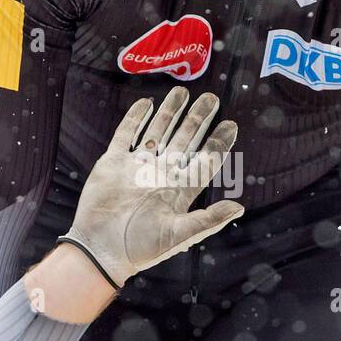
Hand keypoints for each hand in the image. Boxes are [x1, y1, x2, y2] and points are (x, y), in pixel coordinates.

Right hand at [57, 86, 244, 287]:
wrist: (100, 248)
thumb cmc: (141, 247)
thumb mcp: (179, 235)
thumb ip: (209, 219)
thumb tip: (240, 208)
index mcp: (179, 190)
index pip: (204, 160)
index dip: (218, 142)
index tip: (231, 124)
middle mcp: (161, 174)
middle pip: (184, 140)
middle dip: (198, 119)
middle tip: (211, 98)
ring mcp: (137, 167)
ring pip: (158, 132)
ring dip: (170, 113)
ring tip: (182, 91)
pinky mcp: (113, 163)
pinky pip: (126, 135)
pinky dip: (135, 118)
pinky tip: (147, 103)